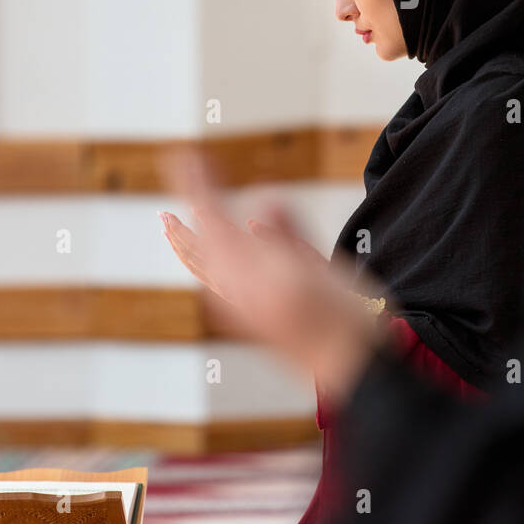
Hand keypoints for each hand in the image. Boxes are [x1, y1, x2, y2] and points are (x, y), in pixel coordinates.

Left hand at [158, 150, 382, 401]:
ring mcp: (241, 307)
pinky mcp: (251, 318)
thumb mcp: (319, 272)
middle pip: (196, 245)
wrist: (352, 369)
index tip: (186, 154)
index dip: (198, 183)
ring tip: (171, 224)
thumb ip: (287, 238)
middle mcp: (236, 291)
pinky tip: (207, 260)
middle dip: (185, 214)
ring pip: (200, 266)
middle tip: (173, 179)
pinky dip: (200, 262)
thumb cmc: (341, 320)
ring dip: (186, 240)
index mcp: (247, 275)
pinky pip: (212, 282)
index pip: (211, 218)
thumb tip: (261, 209)